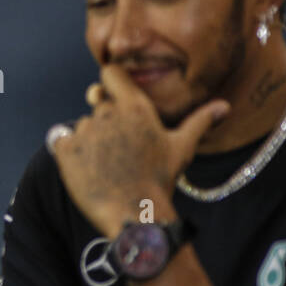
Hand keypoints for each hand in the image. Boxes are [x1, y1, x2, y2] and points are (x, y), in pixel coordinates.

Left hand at [50, 65, 228, 237]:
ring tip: (107, 164)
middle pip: (98, 104)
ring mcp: (85, 131)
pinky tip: (86, 168)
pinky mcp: (65, 149)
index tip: (113, 94)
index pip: (110, 73)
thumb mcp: (182, 147)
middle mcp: (107, 113)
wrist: (135, 212)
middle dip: (106, 121)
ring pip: (82, 125)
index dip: (110, 83)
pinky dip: (69, 151)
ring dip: (90, 139)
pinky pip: (60, 140)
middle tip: (119, 148)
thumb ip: (199, 121)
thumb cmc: (160, 179)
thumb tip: (225, 106)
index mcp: (134, 106)